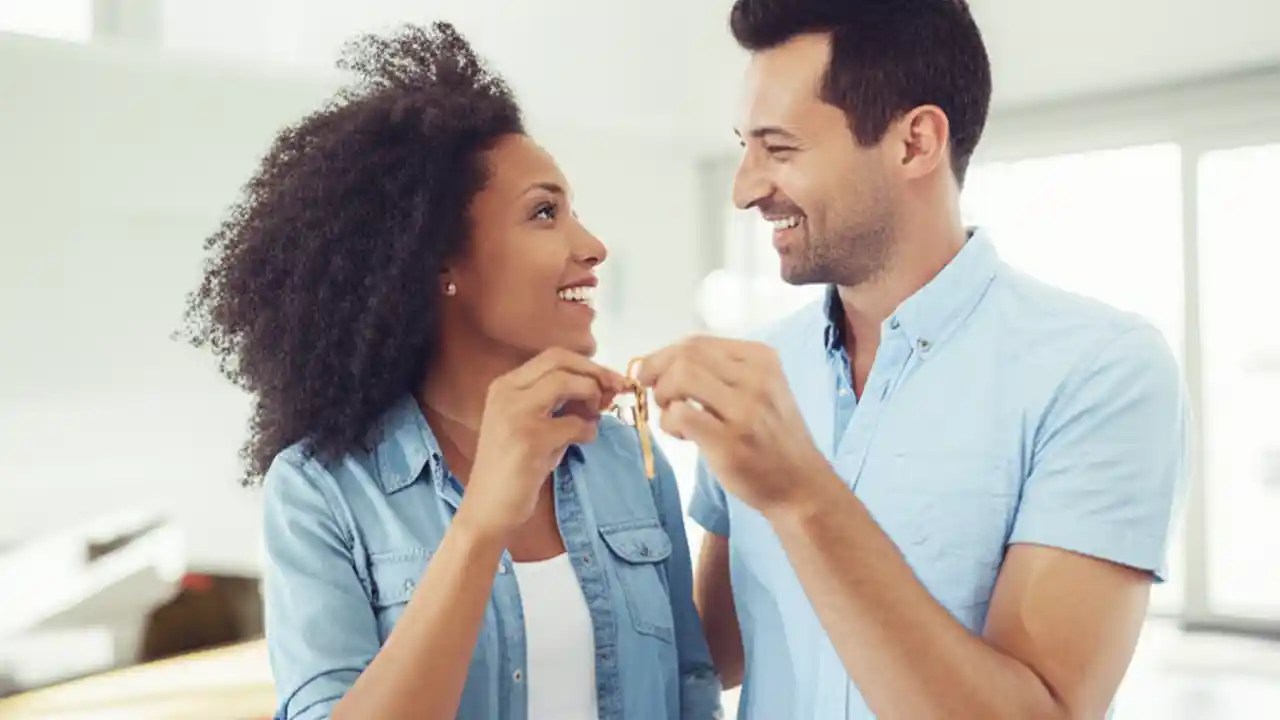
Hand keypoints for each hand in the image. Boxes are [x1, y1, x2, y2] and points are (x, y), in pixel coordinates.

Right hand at [458, 348, 626, 538]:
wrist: (488, 509)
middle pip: (561, 361)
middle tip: (614, 391)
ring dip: (591, 396)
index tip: (609, 380)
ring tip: (594, 418)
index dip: (588, 364)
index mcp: (505, 385)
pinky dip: (588, 430)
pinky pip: (574, 423)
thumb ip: (560, 404)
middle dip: (595, 373)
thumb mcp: (533, 426)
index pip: (553, 356)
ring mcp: (516, 413)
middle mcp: (507, 392)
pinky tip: (583, 440)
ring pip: (567, 382)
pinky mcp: (529, 439)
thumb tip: (603, 389)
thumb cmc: (514, 468)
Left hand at [636, 337, 828, 515]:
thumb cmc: (773, 438)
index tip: (653, 373)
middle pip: (686, 355)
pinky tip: (682, 435)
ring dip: (663, 396)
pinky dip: (668, 421)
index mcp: (762, 359)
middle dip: (658, 372)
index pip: (698, 342)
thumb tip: (665, 363)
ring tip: (672, 415)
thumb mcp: (761, 390)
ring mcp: (744, 409)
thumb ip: (722, 372)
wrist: (801, 484)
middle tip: (657, 396)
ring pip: (681, 378)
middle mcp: (756, 378)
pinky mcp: (729, 441)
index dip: (664, 355)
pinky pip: (680, 414)